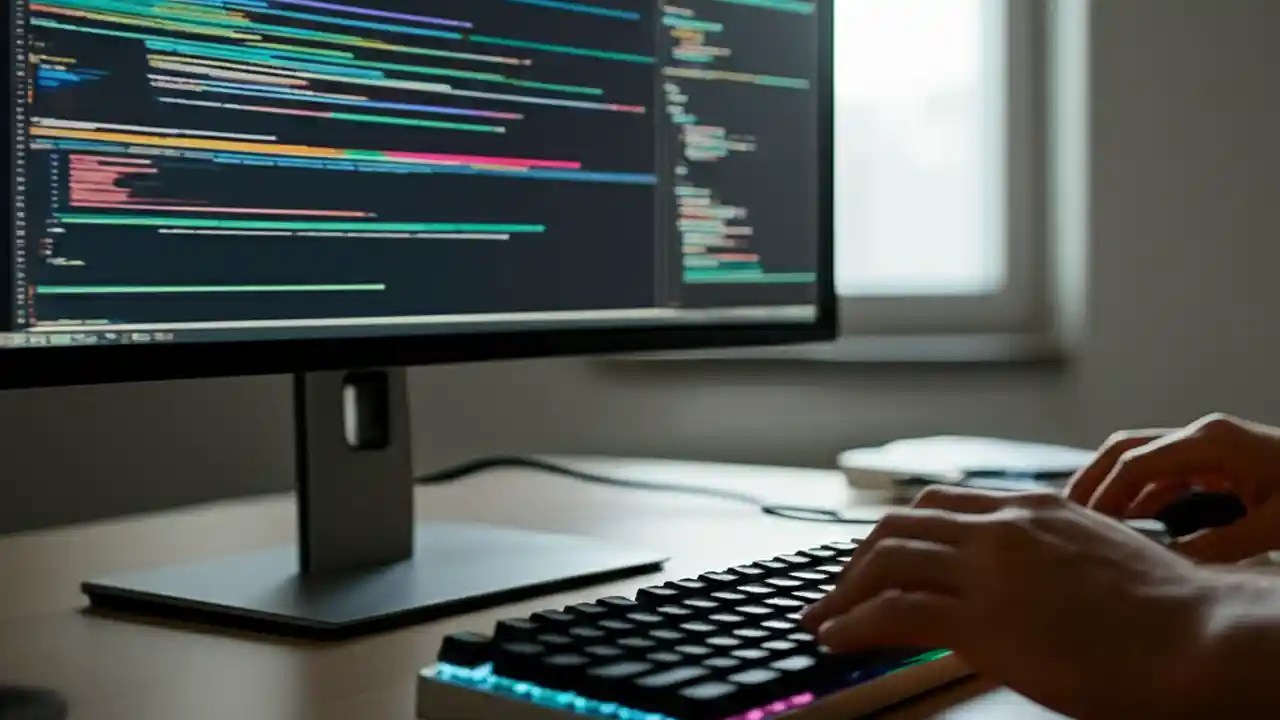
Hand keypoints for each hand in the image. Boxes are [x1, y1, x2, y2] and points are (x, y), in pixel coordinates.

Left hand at [801, 487, 1218, 719]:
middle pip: (900, 525)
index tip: (873, 556)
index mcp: (1030, 507)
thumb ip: (1044, 554)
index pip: (938, 503)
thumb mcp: (1095, 552)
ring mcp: (989, 570)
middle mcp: (1001, 528)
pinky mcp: (982, 620)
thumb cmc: (1165, 609)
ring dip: (843, 592)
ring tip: (822, 618)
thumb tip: (1017, 581)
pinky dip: (854, 623)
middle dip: (857, 559)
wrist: (1198, 636)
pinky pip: (894, 613)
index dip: (896, 531)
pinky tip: (837, 637)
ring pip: (887, 561)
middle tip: (836, 590)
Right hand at [1066, 413, 1279, 561]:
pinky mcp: (1218, 460)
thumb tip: (1168, 563)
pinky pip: (1165, 473)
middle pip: (1126, 449)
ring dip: (1114, 488)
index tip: (1084, 526)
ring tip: (1091, 521)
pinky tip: (1132, 522)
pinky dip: (1140, 494)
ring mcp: (1210, 444)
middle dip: (1092, 480)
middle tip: (1066, 513)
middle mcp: (1203, 435)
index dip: (1105, 494)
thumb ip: (1222, 544)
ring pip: (1141, 460)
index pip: (1135, 463)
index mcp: (1212, 442)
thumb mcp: (1276, 526)